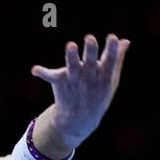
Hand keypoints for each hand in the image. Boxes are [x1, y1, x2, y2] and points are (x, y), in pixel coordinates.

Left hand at [31, 33, 130, 147]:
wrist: (79, 122)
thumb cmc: (98, 96)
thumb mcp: (111, 81)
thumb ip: (117, 59)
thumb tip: (125, 40)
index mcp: (104, 77)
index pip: (110, 62)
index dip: (112, 50)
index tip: (112, 38)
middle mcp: (89, 78)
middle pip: (91, 63)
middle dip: (91, 51)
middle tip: (90, 38)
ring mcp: (74, 81)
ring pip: (72, 67)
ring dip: (72, 57)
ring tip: (71, 46)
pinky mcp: (60, 82)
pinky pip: (50, 77)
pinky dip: (43, 73)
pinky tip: (35, 70)